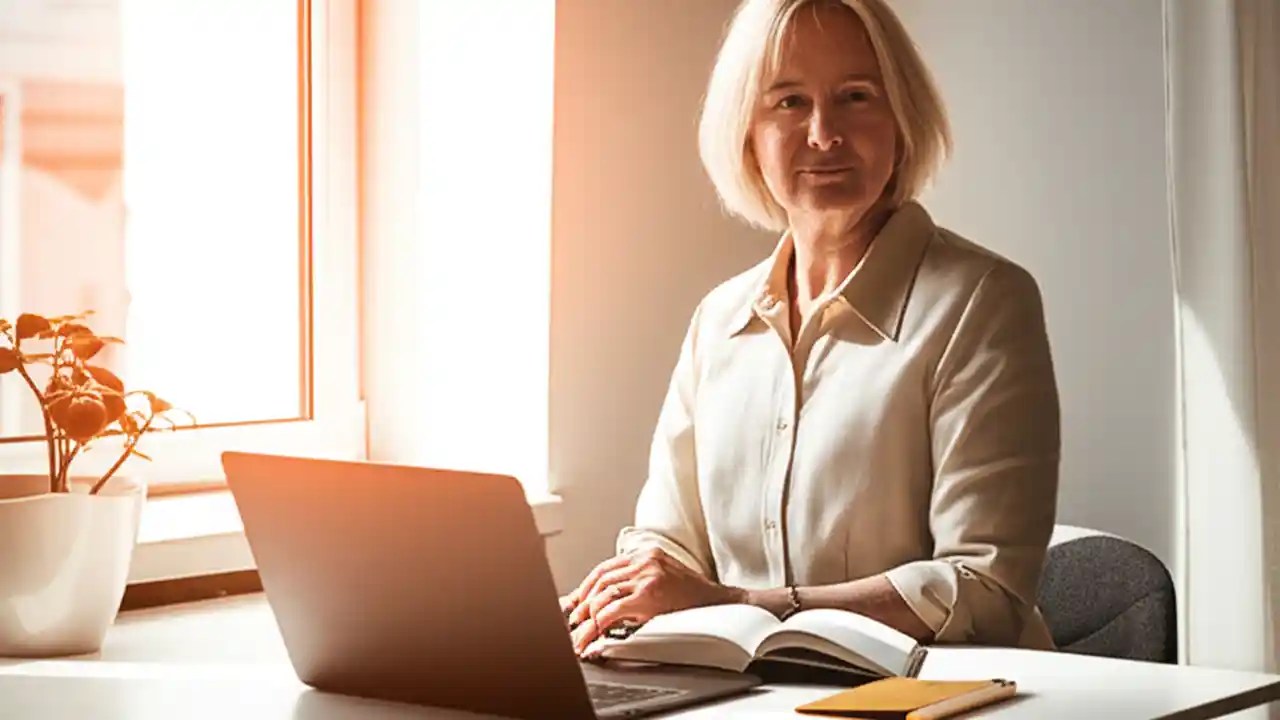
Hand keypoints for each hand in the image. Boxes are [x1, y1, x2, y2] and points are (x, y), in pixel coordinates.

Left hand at [560, 548, 743, 656]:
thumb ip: (636, 585)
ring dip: (587, 616)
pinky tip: (596, 632)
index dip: (585, 588)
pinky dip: (599, 622)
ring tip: (581, 632)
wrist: (720, 603)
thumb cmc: (692, 598)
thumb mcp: (662, 581)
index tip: (575, 604)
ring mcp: (647, 575)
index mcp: (646, 555)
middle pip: (600, 580)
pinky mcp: (649, 594)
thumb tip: (604, 601)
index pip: (605, 569)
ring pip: (603, 594)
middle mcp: (645, 561)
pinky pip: (614, 608)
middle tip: (574, 622)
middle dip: (582, 603)